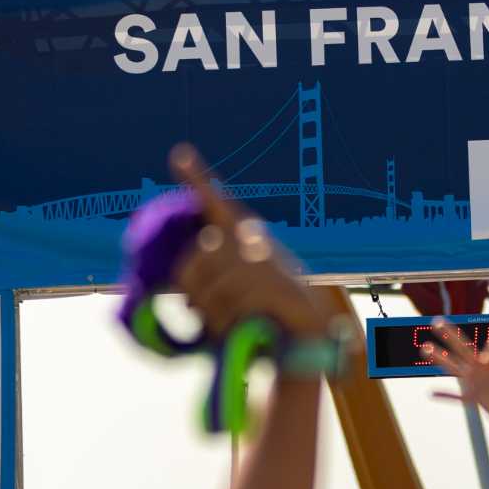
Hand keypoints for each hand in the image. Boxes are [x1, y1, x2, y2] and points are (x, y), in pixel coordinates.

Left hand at [168, 146, 330, 339]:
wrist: (309, 333)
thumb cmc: (262, 312)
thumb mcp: (231, 292)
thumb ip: (206, 283)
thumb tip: (182, 295)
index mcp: (242, 238)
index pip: (215, 203)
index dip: (197, 178)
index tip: (180, 155)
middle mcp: (254, 243)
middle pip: (197, 259)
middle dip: (193, 290)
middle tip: (201, 309)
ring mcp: (267, 263)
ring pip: (211, 288)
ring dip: (213, 314)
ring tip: (233, 321)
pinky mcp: (276, 287)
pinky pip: (232, 307)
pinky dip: (232, 325)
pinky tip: (249, 327)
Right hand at [425, 321, 488, 427]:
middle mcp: (483, 365)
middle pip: (464, 346)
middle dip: (451, 334)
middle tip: (438, 322)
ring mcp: (477, 380)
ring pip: (455, 366)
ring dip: (440, 358)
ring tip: (425, 348)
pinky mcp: (476, 396)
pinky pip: (458, 396)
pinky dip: (446, 396)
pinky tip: (433, 393)